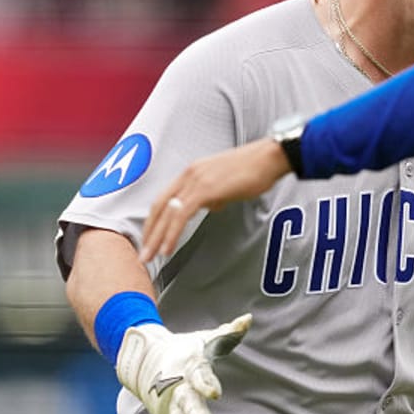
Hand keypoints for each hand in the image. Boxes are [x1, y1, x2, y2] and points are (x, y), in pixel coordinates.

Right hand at [115, 314, 252, 413]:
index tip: (216, 392)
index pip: (198, 375)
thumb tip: (248, 319)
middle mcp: (178, 388)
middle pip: (186, 403)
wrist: (148, 360)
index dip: (206, 383)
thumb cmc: (186, 349)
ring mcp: (172, 407)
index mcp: (189, 367)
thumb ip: (228, 331)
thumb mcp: (206, 338)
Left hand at [141, 139, 291, 262]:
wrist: (270, 158)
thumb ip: (215, 195)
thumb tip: (210, 206)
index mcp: (192, 172)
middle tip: (143, 254)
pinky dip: (172, 233)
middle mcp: (189, 174)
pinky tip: (168, 248)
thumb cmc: (256, 169)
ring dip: (156, 237)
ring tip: (149, 256)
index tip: (151, 238)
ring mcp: (195, 180)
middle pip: (159, 207)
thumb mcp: (228, 184)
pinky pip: (181, 216)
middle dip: (149, 232)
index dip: (154, 220)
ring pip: (167, 213)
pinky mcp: (205, 189)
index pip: (164, 199)